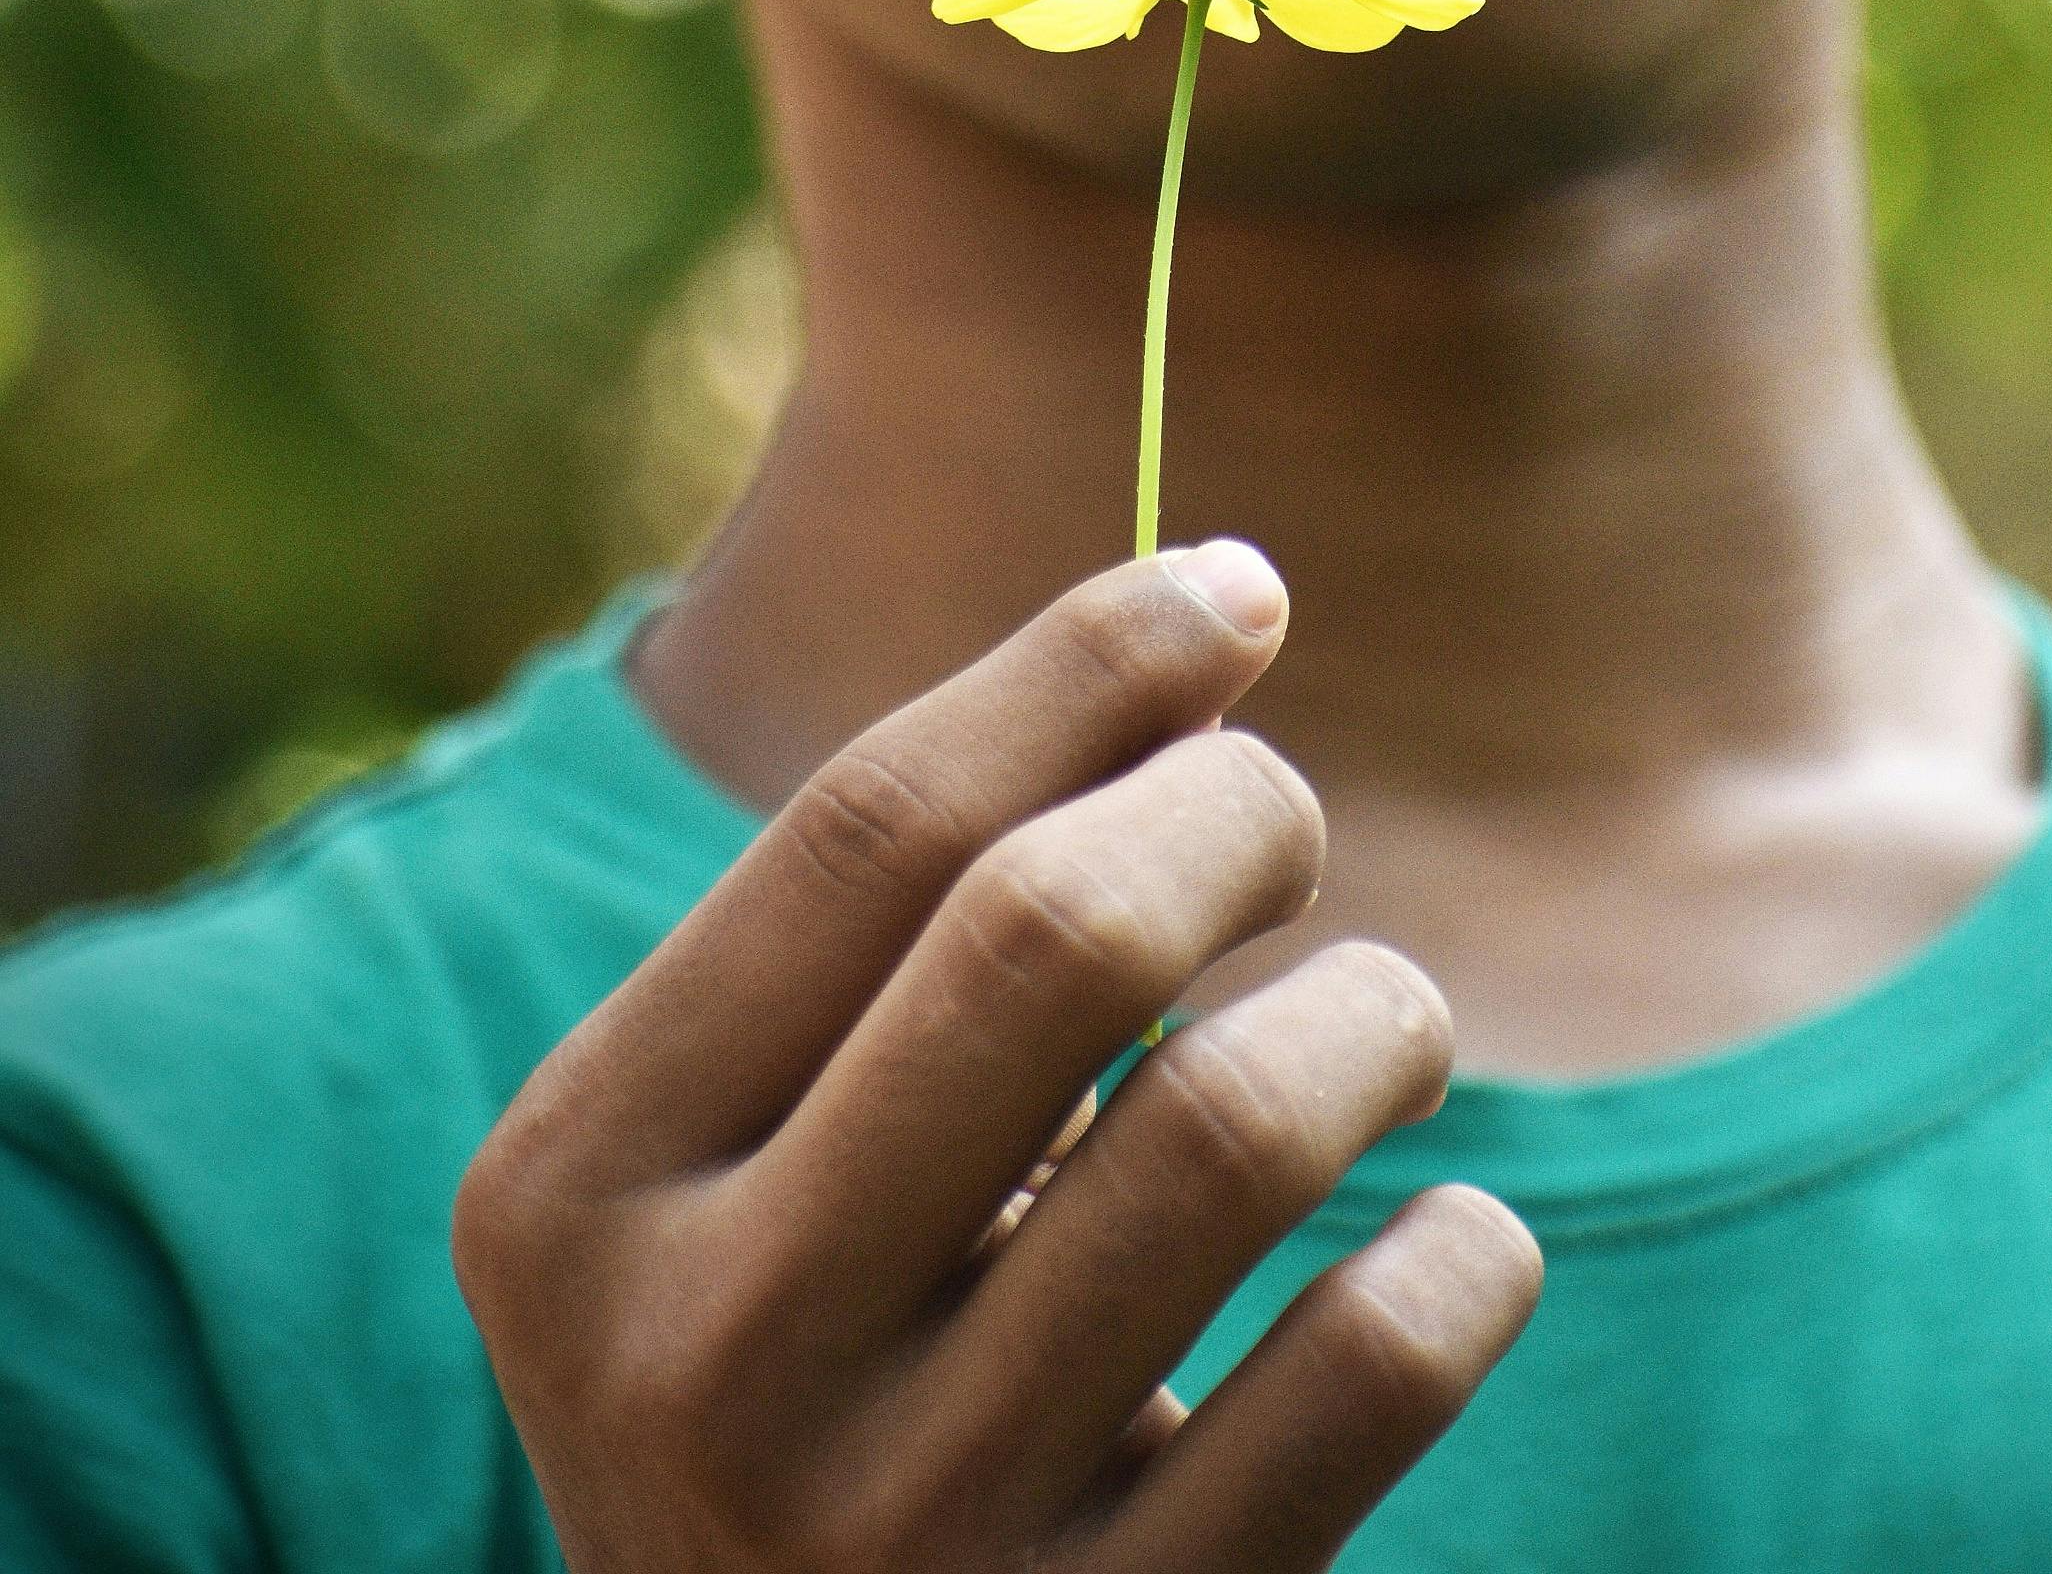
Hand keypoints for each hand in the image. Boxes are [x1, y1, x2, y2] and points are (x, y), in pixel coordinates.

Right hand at [452, 544, 1542, 1567]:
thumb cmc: (825, 1361)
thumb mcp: (752, 1166)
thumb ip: (904, 919)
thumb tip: (1212, 605)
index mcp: (577, 1189)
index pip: (874, 829)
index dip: (1087, 664)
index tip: (1235, 582)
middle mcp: (708, 1367)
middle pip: (1049, 935)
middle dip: (1231, 811)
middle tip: (1287, 821)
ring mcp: (902, 1542)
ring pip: (1236, 1129)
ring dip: (1375, 1017)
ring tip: (1383, 1028)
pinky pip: (1372, 1365)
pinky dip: (1464, 1256)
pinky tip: (1449, 1241)